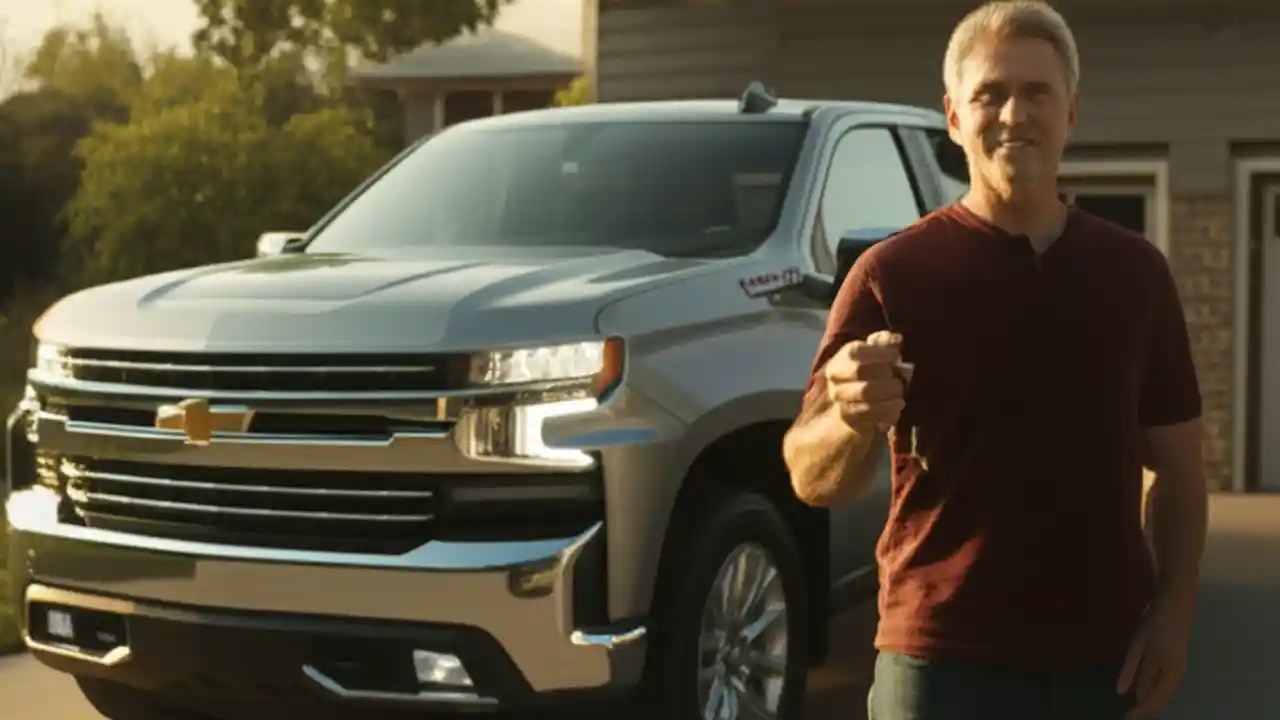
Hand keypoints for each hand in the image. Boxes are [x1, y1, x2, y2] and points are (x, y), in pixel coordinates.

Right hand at [824, 330, 911, 431]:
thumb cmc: (870, 376)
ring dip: (888, 391)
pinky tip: (897, 405)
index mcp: (841, 357)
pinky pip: (870, 412)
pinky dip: (888, 408)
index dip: (878, 352)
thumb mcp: (876, 357)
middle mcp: (835, 376)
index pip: (855, 351)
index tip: (896, 356)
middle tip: (898, 378)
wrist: (854, 407)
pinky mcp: (848, 416)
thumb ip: (885, 345)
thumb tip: (896, 339)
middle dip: (885, 373)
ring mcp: (839, 398)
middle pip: (860, 370)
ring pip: (865, 392)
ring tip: (899, 393)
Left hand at [1117, 601, 1192, 718]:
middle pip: (1160, 698)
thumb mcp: (1137, 647)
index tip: (1126, 718)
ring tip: (1134, 707)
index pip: (1153, 699)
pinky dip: (1152, 688)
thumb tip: (1121, 692)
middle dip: (1145, 708)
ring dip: (1149, 699)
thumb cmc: (1154, 625)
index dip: (1140, 711)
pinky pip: (1164, 682)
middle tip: (1129, 715)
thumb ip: (1130, 670)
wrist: (1175, 606)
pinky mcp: (1176, 662)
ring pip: (1162, 691)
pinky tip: (1141, 689)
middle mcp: (1177, 675)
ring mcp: (1178, 668)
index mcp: (1170, 673)